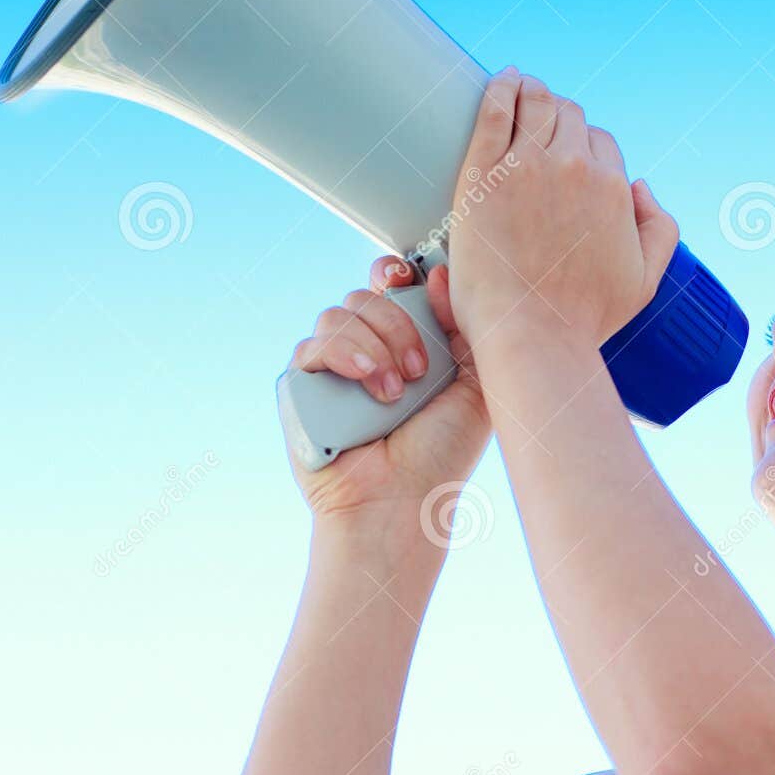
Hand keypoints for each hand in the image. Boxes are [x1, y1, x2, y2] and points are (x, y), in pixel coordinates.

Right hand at [286, 257, 490, 522]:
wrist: (402, 502)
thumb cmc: (440, 453)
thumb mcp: (474, 385)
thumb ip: (464, 328)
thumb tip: (439, 275)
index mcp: (404, 343)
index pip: (390, 286)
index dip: (396, 272)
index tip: (410, 276)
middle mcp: (365, 351)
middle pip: (366, 294)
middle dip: (398, 323)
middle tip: (420, 369)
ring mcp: (330, 368)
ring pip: (338, 313)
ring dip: (375, 345)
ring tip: (394, 392)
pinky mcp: (301, 387)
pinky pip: (312, 345)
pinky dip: (345, 355)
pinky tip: (368, 384)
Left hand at [447, 68, 679, 351]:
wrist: (533, 336)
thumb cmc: (585, 318)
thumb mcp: (645, 278)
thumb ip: (659, 228)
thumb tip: (640, 187)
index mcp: (613, 188)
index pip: (600, 142)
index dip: (583, 145)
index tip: (566, 151)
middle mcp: (575, 167)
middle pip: (569, 116)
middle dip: (558, 116)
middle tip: (538, 122)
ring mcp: (527, 166)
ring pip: (536, 102)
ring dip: (531, 91)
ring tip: (519, 88)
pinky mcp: (484, 174)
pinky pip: (493, 110)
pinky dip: (501, 88)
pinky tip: (502, 81)